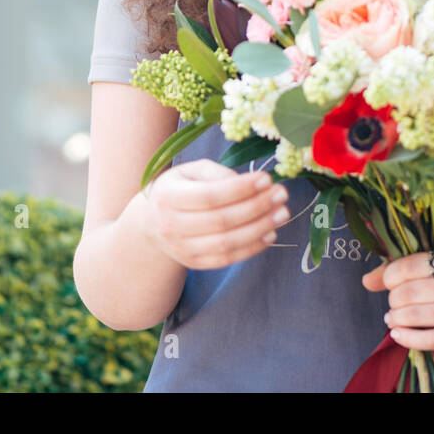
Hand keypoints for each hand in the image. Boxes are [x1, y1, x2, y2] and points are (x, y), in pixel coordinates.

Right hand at [142, 158, 289, 269]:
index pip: (210, 196)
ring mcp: (182, 248)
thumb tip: (247, 183)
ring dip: (259, 229)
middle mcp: (171, 226)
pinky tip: (270, 234)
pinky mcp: (194, 263)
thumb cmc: (179, 188)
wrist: (152, 222)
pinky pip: (227, 259)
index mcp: (168, 196)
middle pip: (221, 221)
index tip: (267, 179)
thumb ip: (216, 173)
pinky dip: (252, 248)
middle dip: (257, 207)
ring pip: (226, 243)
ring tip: (282, 214)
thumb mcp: (191, 171)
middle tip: (282, 195)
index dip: (241, 189)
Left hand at [360, 251, 433, 352]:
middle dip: (393, 299)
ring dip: (396, 318)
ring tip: (394, 318)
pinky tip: (399, 334)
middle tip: (394, 302)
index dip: (390, 274)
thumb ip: (411, 268)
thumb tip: (367, 280)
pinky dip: (407, 338)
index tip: (388, 280)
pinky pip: (429, 341)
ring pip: (416, 316)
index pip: (412, 265)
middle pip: (410, 293)